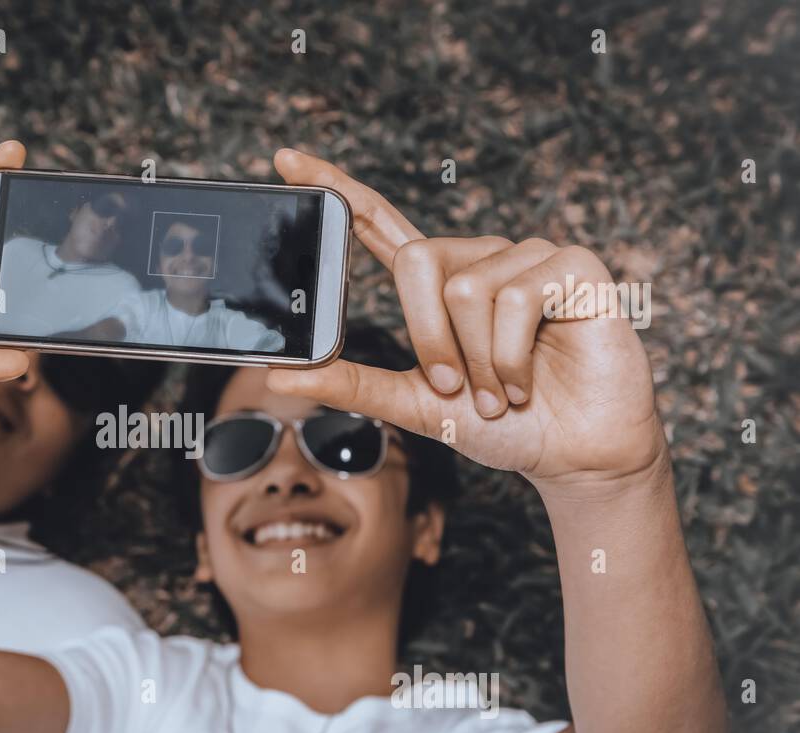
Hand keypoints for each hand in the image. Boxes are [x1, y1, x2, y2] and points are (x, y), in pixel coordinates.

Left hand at [267, 149, 666, 493]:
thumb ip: (354, 385)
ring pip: (466, 290)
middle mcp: (480, 258)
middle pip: (417, 261)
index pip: (378, 222)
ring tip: (503, 390)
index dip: (336, 188)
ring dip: (480, 362)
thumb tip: (278, 377)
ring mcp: (527, 256)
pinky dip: (511, 358)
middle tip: (459, 386)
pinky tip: (528, 380)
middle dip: (430, 340)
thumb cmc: (501, 426)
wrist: (573, 452)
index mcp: (438, 283)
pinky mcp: (572, 264)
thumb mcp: (417, 406)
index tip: (285, 159)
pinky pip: (515, 300)